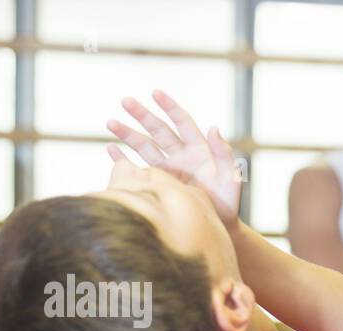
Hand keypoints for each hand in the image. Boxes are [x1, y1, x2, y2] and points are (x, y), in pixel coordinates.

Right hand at [106, 90, 241, 227]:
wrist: (219, 225)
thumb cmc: (229, 201)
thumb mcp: (232, 177)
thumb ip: (224, 153)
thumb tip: (213, 128)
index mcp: (199, 148)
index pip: (182, 122)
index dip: (170, 107)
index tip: (156, 93)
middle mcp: (181, 154)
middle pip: (159, 130)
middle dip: (142, 115)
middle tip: (125, 101)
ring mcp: (169, 168)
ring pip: (145, 146)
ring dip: (128, 134)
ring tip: (111, 122)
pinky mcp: (159, 183)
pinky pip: (139, 168)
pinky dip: (125, 160)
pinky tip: (111, 150)